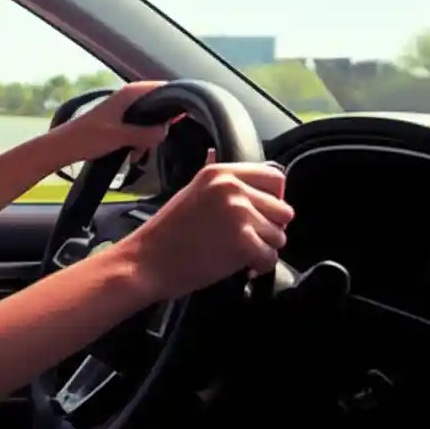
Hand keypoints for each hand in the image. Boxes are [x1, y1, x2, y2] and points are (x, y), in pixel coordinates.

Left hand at [57, 81, 175, 162]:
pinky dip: (138, 143)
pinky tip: (132, 155)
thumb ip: (145, 134)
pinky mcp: (119, 123)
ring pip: (149, 123)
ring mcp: (124, 111)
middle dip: (158, 128)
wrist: (63, 147)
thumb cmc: (86, 138)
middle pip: (159, 109)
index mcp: (129, 94)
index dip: (175, 101)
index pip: (162, 88)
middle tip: (152, 143)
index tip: (183, 117)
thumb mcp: (119, 137)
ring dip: (147, 139)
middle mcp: (128, 98)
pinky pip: (138, 131)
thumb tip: (165, 131)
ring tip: (137, 154)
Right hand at [126, 149, 293, 300]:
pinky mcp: (243, 243)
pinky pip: (271, 257)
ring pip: (279, 235)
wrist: (147, 261)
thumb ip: (218, 181)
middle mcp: (232, 189)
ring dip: (264, 248)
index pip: (274, 178)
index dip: (272, 199)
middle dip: (268, 228)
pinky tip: (241, 265)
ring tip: (238, 252)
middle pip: (282, 209)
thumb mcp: (190, 192)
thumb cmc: (165, 234)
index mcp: (220, 173)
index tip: (261, 213)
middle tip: (245, 238)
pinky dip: (259, 266)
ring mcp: (239, 215)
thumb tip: (227, 162)